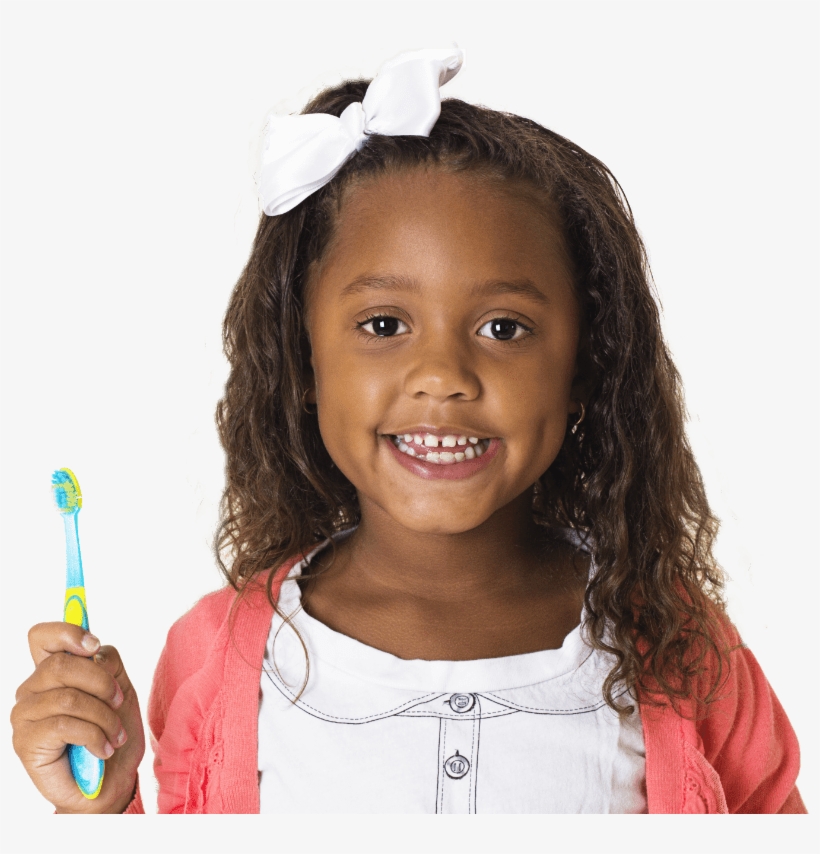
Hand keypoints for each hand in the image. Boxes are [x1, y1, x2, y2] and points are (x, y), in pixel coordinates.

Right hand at [11, 623, 144, 812]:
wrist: (111, 780)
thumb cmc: (113, 732)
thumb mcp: (119, 689)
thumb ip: (107, 664)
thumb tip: (94, 652)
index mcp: (52, 671)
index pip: (42, 637)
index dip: (66, 632)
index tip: (93, 645)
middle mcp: (32, 689)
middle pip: (61, 665)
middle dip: (100, 682)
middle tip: (117, 700)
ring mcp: (25, 715)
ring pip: (68, 697)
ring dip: (103, 716)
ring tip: (115, 734)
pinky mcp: (26, 742)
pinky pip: (64, 725)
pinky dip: (94, 736)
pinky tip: (102, 749)